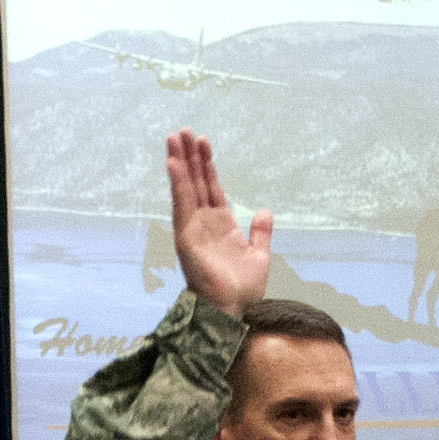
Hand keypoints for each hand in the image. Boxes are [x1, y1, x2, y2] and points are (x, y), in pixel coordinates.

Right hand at [165, 130, 270, 317]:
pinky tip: (173, 163)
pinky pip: (181, 205)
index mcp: (221, 224)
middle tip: (182, 130)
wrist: (234, 309)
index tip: (202, 141)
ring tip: (173, 137)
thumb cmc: (243, 289)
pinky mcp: (185, 237)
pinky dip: (177, 184)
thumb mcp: (259, 256)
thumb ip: (260, 233)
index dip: (207, 165)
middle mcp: (203, 223)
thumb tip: (265, 211)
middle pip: (195, 182)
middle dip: (190, 156)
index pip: (211, 187)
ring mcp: (193, 228)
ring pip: (185, 188)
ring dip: (179, 162)